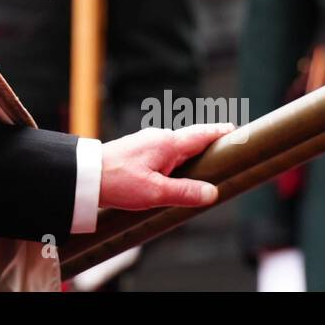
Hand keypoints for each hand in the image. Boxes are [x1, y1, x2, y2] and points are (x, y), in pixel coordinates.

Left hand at [99, 123, 233, 210]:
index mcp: (168, 143)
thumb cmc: (118, 182)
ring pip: (179, 149)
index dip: (222, 133)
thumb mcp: (155, 193)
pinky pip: (167, 156)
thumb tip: (213, 193)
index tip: (239, 131)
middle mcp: (160, 138)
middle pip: (194, 141)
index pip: (203, 134)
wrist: (85, 176)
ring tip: (209, 172)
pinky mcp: (140, 152)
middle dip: (212, 147)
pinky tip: (180, 178)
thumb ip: (185, 193)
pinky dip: (179, 163)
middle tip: (230, 155)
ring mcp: (149, 144)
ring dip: (194, 158)